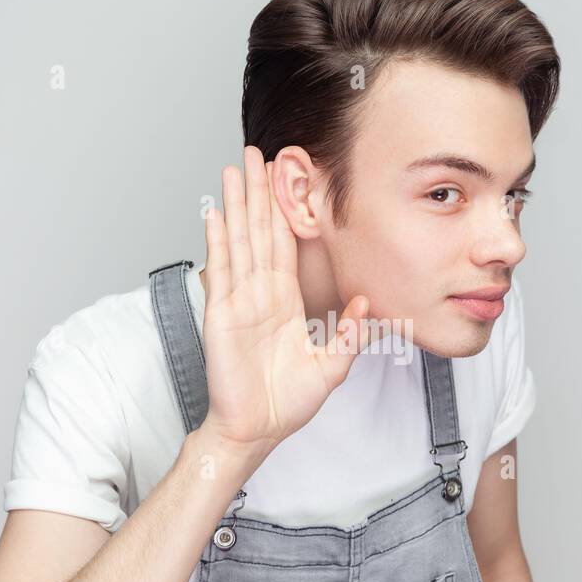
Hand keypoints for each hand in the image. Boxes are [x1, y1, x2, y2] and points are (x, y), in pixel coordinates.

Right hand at [198, 145, 377, 453]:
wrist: (258, 429)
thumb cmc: (289, 402)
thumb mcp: (331, 366)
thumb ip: (349, 334)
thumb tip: (366, 303)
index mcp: (285, 301)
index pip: (285, 245)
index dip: (285, 211)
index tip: (286, 178)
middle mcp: (260, 294)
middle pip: (259, 231)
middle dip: (258, 192)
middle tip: (257, 153)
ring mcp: (239, 300)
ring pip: (239, 240)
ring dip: (236, 204)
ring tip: (234, 168)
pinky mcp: (222, 314)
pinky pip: (221, 270)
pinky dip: (217, 241)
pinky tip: (215, 213)